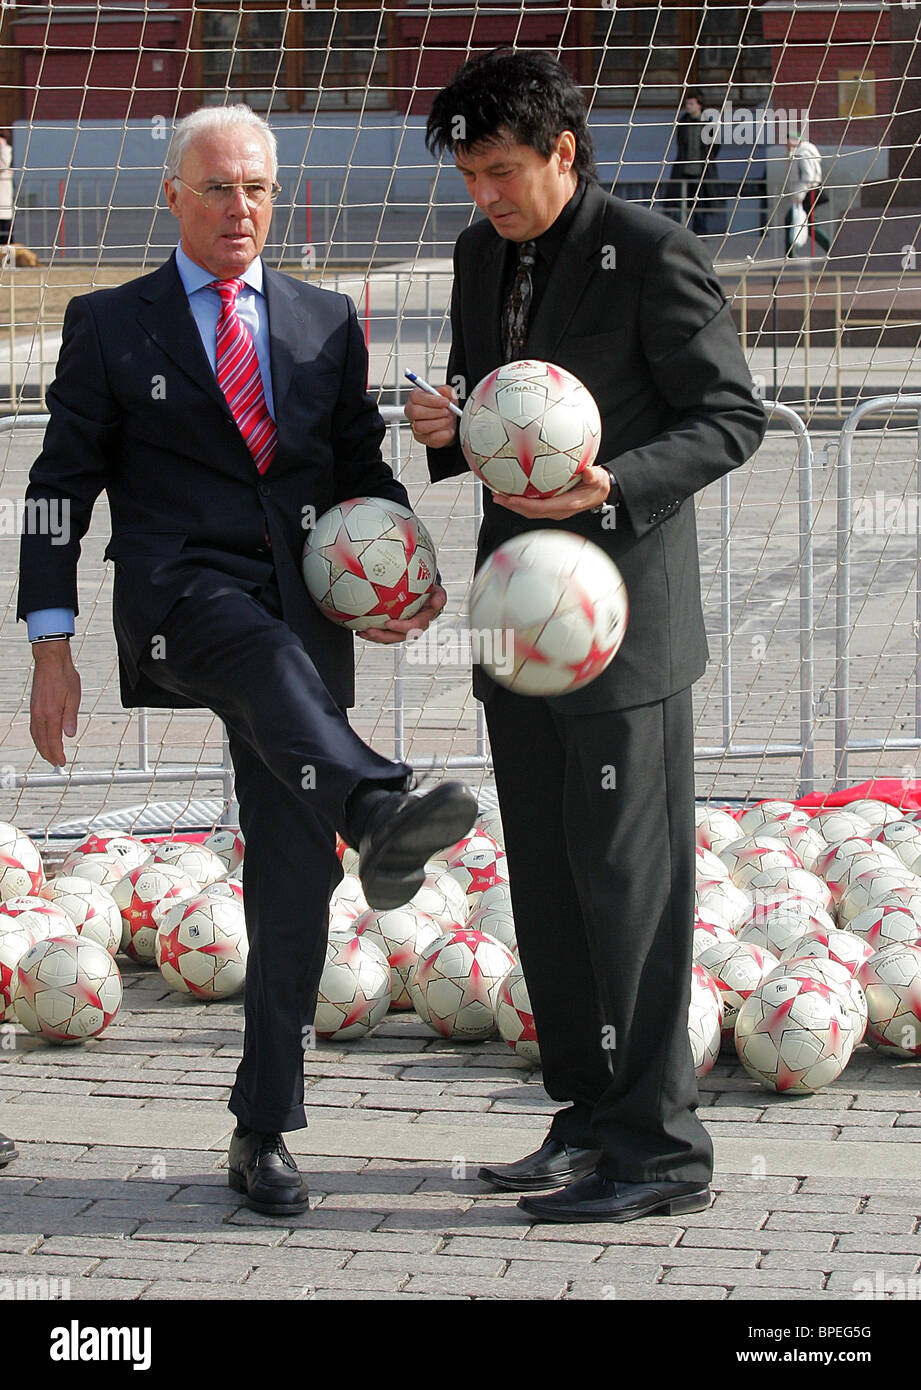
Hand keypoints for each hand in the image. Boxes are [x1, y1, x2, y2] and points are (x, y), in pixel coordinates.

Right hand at [29, 640, 80, 767]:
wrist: (50, 661)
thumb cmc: (65, 676)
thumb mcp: (74, 697)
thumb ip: (70, 717)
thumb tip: (69, 735)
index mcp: (51, 713)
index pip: (53, 740)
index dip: (57, 753)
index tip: (62, 763)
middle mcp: (40, 714)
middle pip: (42, 740)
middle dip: (48, 754)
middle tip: (56, 763)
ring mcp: (35, 710)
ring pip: (35, 734)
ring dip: (41, 747)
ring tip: (49, 755)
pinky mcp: (34, 706)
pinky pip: (33, 726)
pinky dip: (37, 736)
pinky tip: (42, 739)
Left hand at [360, 583, 446, 644]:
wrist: (426, 596)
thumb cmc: (431, 593)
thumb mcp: (438, 593)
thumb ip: (439, 597)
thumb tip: (436, 602)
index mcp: (422, 622)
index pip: (412, 628)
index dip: (401, 628)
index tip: (389, 623)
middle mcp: (412, 630)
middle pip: (397, 637)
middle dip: (383, 636)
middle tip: (370, 631)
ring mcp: (402, 631)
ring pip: (388, 637)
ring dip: (374, 637)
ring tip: (362, 632)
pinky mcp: (393, 630)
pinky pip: (382, 632)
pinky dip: (372, 632)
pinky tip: (359, 628)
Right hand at [404, 385, 458, 449]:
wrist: (449, 422)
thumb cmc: (444, 407)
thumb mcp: (448, 395)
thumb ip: (447, 391)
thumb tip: (444, 391)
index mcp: (415, 397)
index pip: (416, 397)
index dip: (432, 400)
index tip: (445, 402)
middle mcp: (412, 411)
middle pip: (415, 412)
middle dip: (435, 412)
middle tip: (446, 412)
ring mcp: (414, 426)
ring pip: (421, 426)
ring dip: (439, 423)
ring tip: (448, 420)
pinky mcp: (421, 438)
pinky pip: (430, 438)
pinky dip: (443, 434)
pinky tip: (449, 430)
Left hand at [492, 464, 612, 518]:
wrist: (601, 491)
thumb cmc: (598, 484)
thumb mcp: (599, 478)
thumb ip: (593, 475)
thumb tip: (588, 471)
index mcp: (566, 505)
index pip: (541, 507)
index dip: (524, 505)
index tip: (511, 498)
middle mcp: (557, 510)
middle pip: (530, 512)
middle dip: (512, 506)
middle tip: (497, 497)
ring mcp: (553, 509)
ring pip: (529, 510)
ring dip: (513, 504)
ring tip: (498, 496)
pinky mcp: (551, 505)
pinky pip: (532, 505)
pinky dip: (520, 500)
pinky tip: (511, 490)